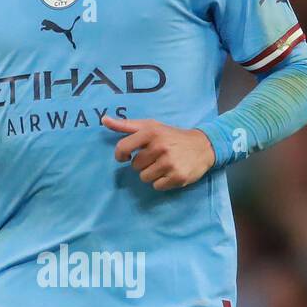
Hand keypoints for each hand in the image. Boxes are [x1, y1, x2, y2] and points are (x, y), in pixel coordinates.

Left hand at [101, 115, 215, 189]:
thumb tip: (103, 120)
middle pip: (135, 166)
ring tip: (163, 165)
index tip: (125, 157)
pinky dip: (161, 182)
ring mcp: (169, 163)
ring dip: (151, 174)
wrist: (203, 146)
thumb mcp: (151, 126)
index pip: (123, 148)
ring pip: (144, 177)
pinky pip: (156, 186)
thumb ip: (126, 125)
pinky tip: (170, 172)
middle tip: (156, 157)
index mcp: (151, 133)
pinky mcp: (177, 177)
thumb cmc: (172, 136)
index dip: (120, 155)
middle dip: (142, 164)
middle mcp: (160, 147)